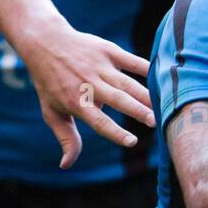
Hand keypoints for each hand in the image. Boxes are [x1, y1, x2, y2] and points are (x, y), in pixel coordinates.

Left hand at [15, 16, 154, 168]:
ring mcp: (99, 66)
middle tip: (155, 123)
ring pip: (127, 83)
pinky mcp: (108, 50)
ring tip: (162, 106)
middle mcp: (89, 84)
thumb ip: (66, 138)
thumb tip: (66, 164)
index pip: (98, 121)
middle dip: (137, 111)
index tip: (132, 142)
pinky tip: (161, 78)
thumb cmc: (49, 82)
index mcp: (76, 102)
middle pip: (118, 100)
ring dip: (145, 95)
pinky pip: (131, 61)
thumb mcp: (52, 112)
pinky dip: (147, 69)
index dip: (115, 132)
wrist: (45, 42)